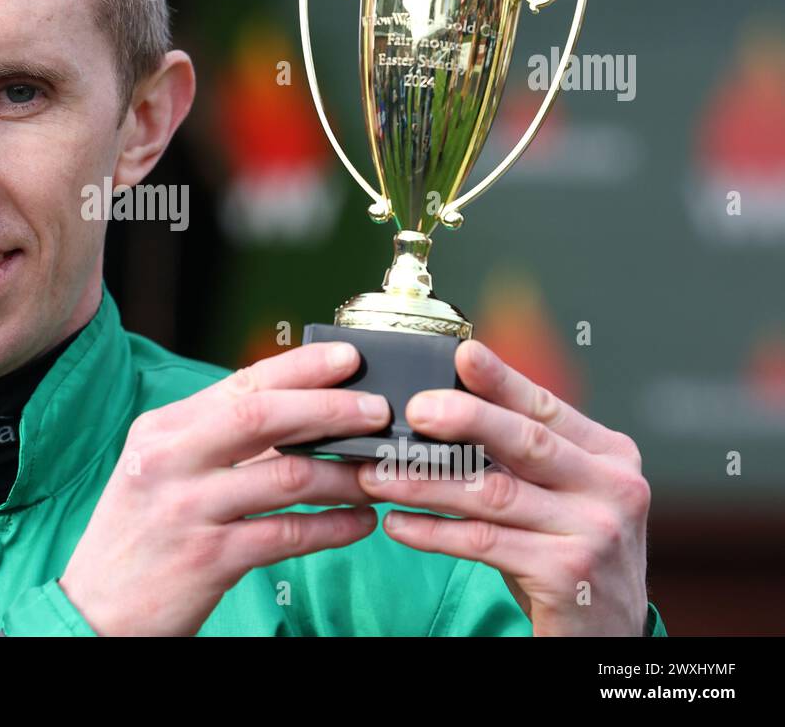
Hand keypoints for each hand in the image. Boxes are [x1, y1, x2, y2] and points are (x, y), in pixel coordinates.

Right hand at [59, 342, 388, 635]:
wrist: (96, 609)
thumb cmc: (140, 533)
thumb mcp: (160, 469)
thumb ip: (213, 438)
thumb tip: (293, 409)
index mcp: (163, 430)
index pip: (241, 384)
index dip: (300, 368)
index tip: (347, 358)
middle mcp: (171, 461)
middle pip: (264, 418)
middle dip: (331, 409)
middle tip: (379, 412)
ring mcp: (189, 509)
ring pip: (287, 477)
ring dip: (344, 474)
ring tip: (376, 475)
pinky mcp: (209, 559)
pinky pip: (288, 534)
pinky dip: (333, 527)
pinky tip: (359, 524)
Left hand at [356, 339, 651, 635]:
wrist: (606, 637)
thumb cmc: (566, 553)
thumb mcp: (557, 496)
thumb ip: (520, 456)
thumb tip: (443, 406)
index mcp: (609, 455)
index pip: (546, 408)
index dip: (501, 380)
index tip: (462, 352)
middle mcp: (613, 486)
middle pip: (525, 442)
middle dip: (464, 420)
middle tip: (412, 409)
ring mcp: (596, 531)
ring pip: (493, 494)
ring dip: (425, 483)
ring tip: (376, 475)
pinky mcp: (570, 574)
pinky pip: (484, 543)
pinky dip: (433, 532)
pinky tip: (396, 524)